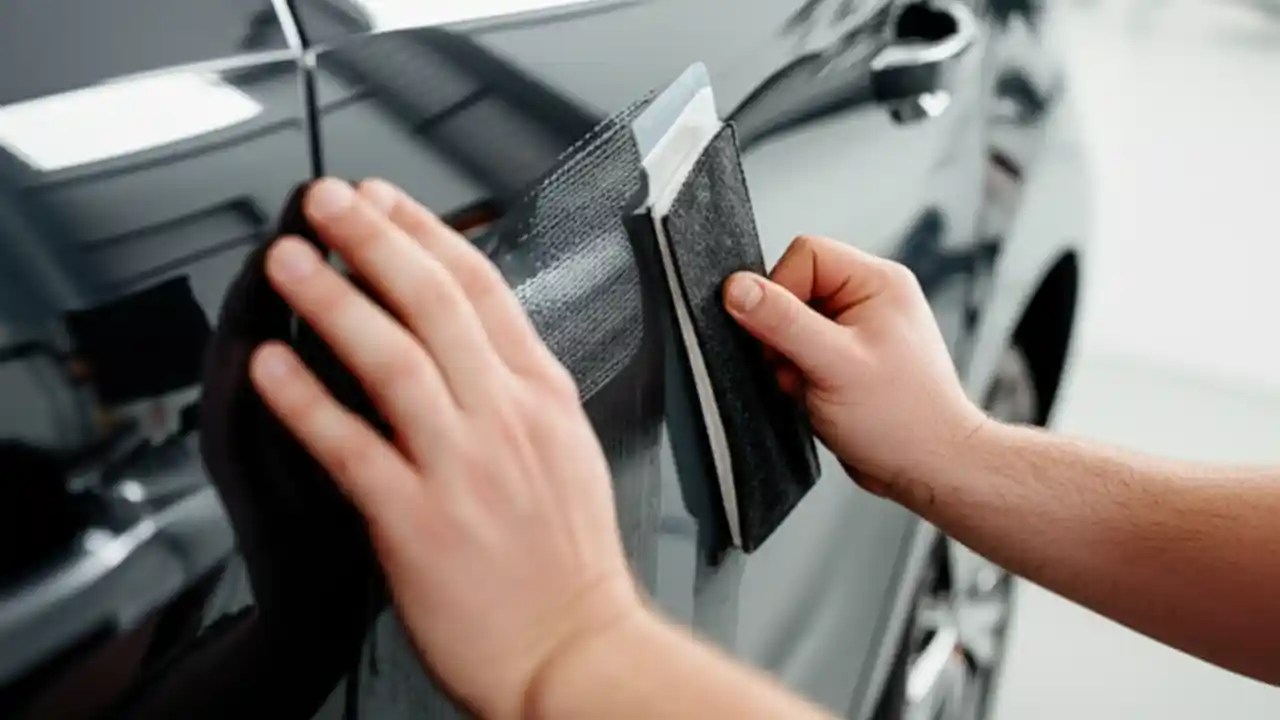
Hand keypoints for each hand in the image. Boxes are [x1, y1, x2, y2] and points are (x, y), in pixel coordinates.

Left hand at [249, 178, 643, 718]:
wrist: (574, 650)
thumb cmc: (569, 564)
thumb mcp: (568, 452)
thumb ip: (522, 391)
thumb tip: (477, 343)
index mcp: (543, 398)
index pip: (484, 289)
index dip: (427, 234)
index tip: (386, 203)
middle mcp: (505, 418)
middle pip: (434, 303)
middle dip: (374, 239)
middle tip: (327, 202)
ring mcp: (463, 466)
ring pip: (391, 358)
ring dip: (332, 300)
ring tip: (288, 261)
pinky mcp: (417, 520)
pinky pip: (351, 444)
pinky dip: (306, 399)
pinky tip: (270, 367)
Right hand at [722, 235, 986, 498]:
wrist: (929, 469)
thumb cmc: (903, 419)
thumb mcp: (833, 364)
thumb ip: (782, 321)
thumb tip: (737, 287)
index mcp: (877, 282)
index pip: (805, 253)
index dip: (780, 289)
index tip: (779, 333)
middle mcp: (869, 298)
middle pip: (794, 287)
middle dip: (782, 331)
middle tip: (799, 366)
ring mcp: (857, 330)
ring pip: (791, 323)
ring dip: (787, 358)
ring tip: (812, 386)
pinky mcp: (846, 359)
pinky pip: (800, 350)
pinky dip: (796, 375)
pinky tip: (814, 396)